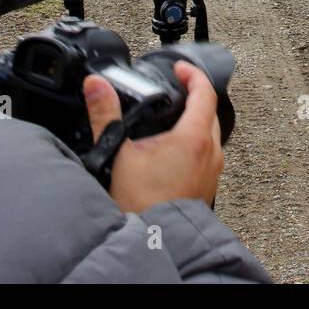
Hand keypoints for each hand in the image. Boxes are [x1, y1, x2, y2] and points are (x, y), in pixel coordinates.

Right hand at [82, 61, 223, 212]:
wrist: (157, 240)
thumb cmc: (142, 204)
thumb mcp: (118, 153)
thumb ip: (106, 115)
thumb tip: (96, 86)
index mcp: (193, 138)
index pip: (204, 92)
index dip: (192, 74)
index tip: (179, 68)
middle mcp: (210, 152)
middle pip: (210, 111)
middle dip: (195, 95)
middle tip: (177, 88)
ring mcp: (212, 170)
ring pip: (211, 134)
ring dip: (196, 120)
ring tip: (174, 117)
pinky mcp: (208, 184)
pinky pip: (207, 154)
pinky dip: (195, 142)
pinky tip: (174, 150)